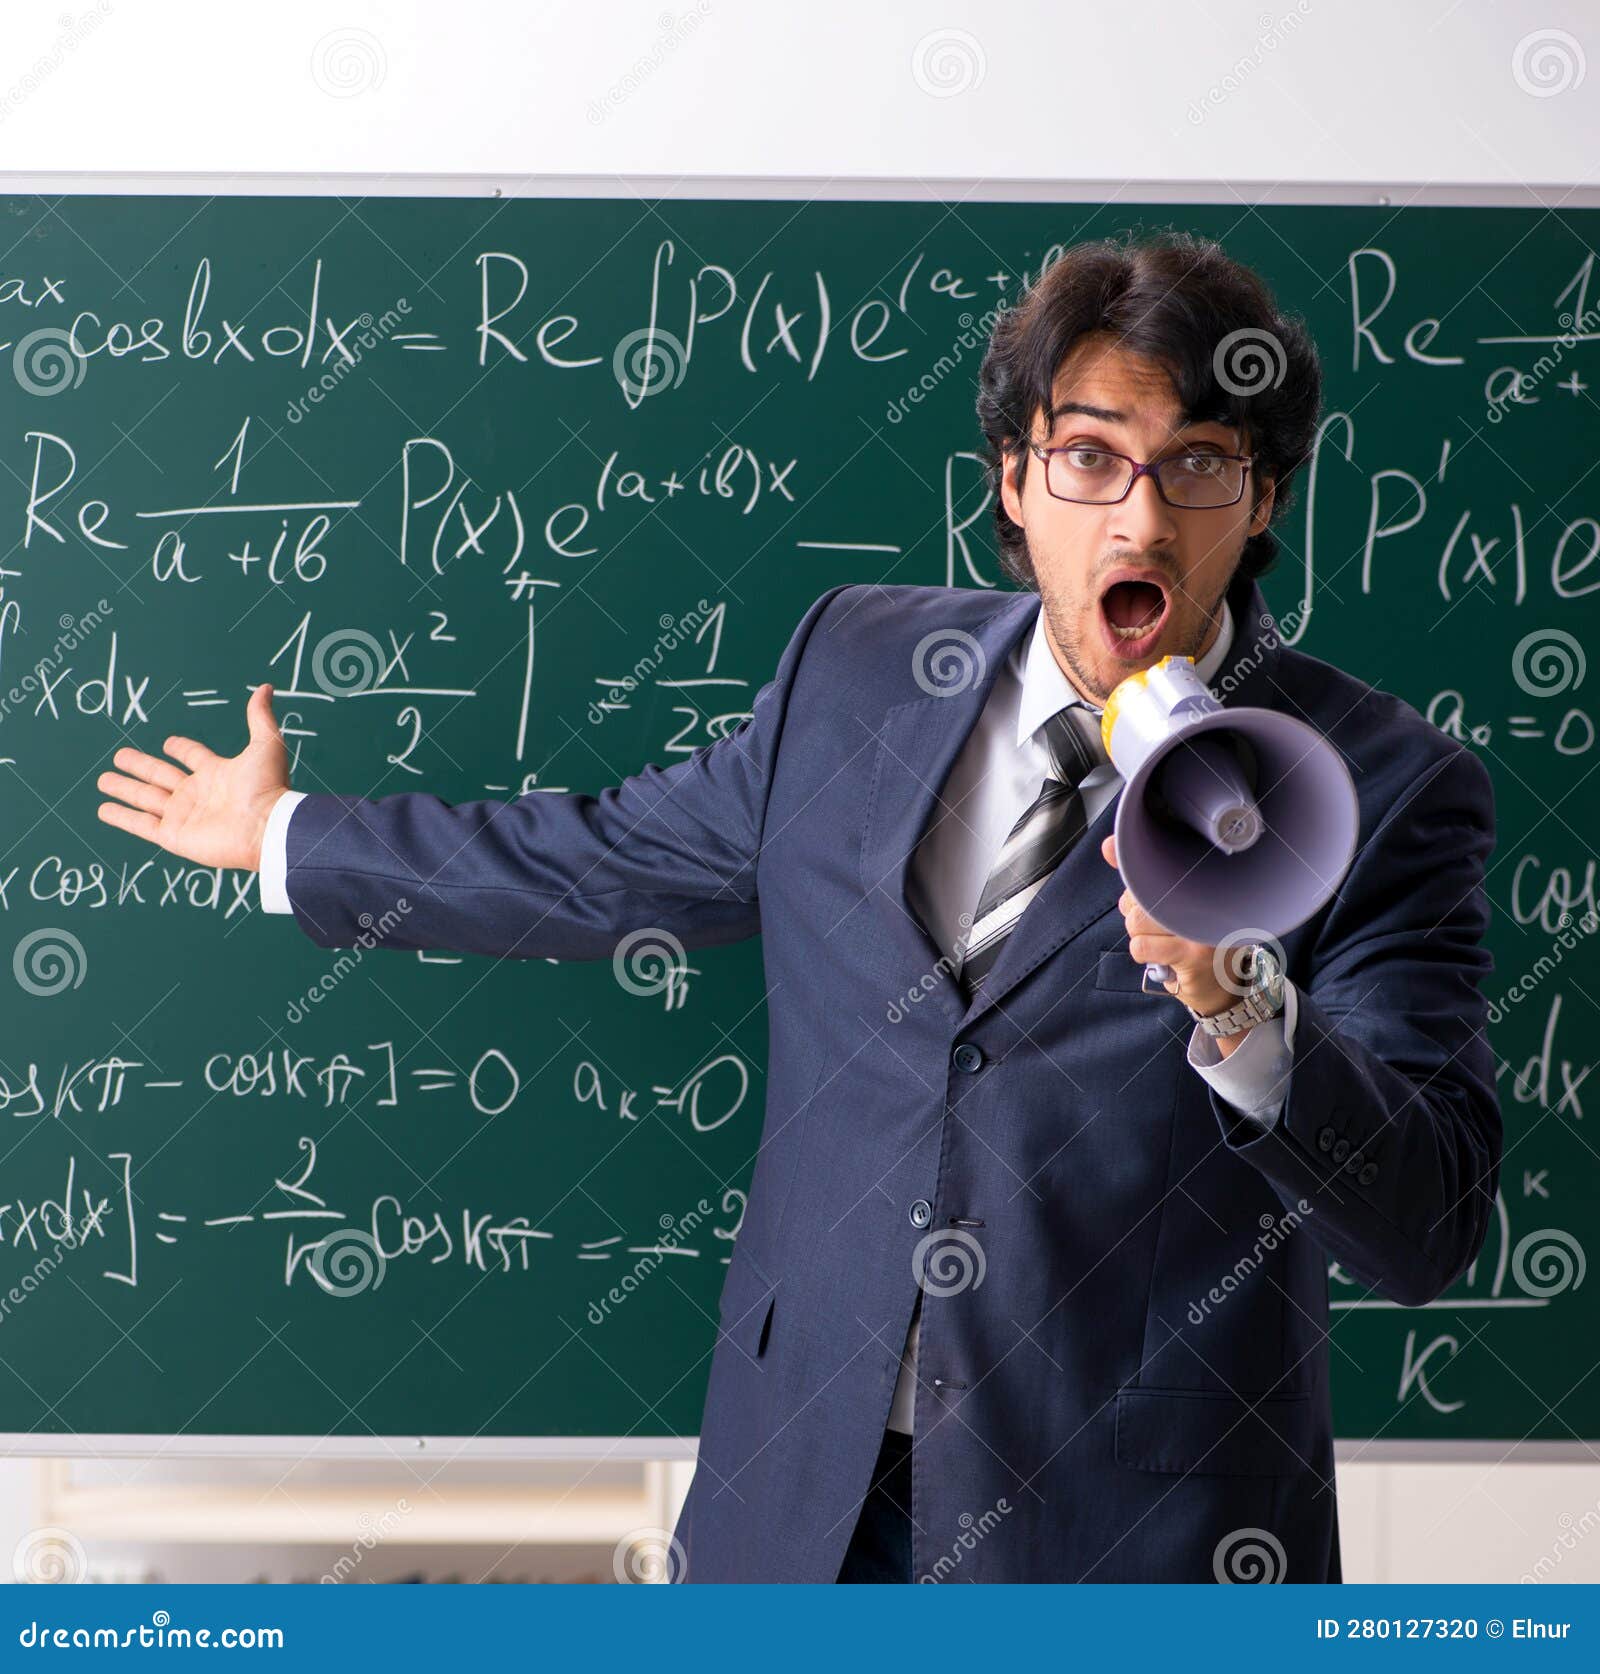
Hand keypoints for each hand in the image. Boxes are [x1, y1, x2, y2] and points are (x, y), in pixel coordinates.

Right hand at [96, 684, 290, 871]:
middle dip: (140, 766)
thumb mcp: (266, 744)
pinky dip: (121, 818)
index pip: (193, 757)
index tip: (168, 743)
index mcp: (217, 773)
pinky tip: (103, 809)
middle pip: (160, 776)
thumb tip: (266, 687)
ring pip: (145, 799)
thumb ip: (259, 717)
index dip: (182, 749)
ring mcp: (184, 816)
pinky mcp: (173, 836)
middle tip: (118, 756)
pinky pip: (140, 825)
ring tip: (102, 780)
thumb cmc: (267, 787)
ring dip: (124, 789)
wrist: (265, 827)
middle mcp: (198, 794)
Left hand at [1100, 833, 1245, 1029]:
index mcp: (1203, 877)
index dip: (1138, 878)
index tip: (1141, 891)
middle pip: (1140, 894)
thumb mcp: (1174, 899)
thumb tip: (1109, 846)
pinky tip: (1159, 955)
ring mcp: (1202, 926)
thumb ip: (1143, 875)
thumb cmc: (1195, 935)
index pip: (1157, 862)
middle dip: (1134, 910)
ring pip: (1136, 921)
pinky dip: (1141, 952)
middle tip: (1154, 922)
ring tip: (1159, 938)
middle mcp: (1207, 897)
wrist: (1224, 984)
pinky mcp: (1194, 954)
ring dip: (1138, 933)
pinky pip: (1141, 946)